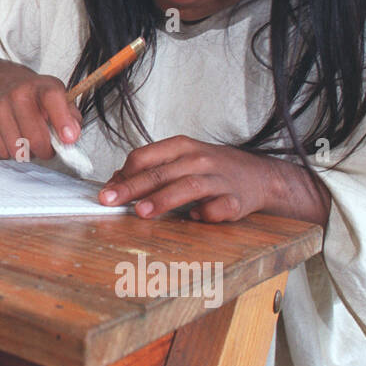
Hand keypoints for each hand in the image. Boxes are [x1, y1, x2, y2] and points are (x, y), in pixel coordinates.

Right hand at [0, 62, 81, 159]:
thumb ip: (71, 117)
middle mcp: (19, 94)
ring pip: (18, 149)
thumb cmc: (36, 95)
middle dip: (45, 151)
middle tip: (47, 147)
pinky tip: (15, 138)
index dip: (62, 121)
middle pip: (35, 137)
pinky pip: (3, 152)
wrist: (4, 82)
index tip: (69, 139)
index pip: (52, 100)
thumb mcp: (60, 97)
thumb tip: (72, 136)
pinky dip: (11, 152)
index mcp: (43, 86)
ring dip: (27, 153)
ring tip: (30, 141)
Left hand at [98, 136, 329, 223]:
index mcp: (181, 146)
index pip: (145, 156)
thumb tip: (116, 183)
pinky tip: (195, 218)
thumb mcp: (180, 160)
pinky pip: (219, 208)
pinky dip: (206, 214)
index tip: (106, 191)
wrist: (259, 175)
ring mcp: (219, 179)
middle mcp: (199, 159)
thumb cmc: (211, 169)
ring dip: (163, 200)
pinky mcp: (236, 200)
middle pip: (160, 172)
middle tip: (110, 201)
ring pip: (188, 187)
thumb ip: (151, 169)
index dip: (124, 174)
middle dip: (132, 187)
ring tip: (141, 212)